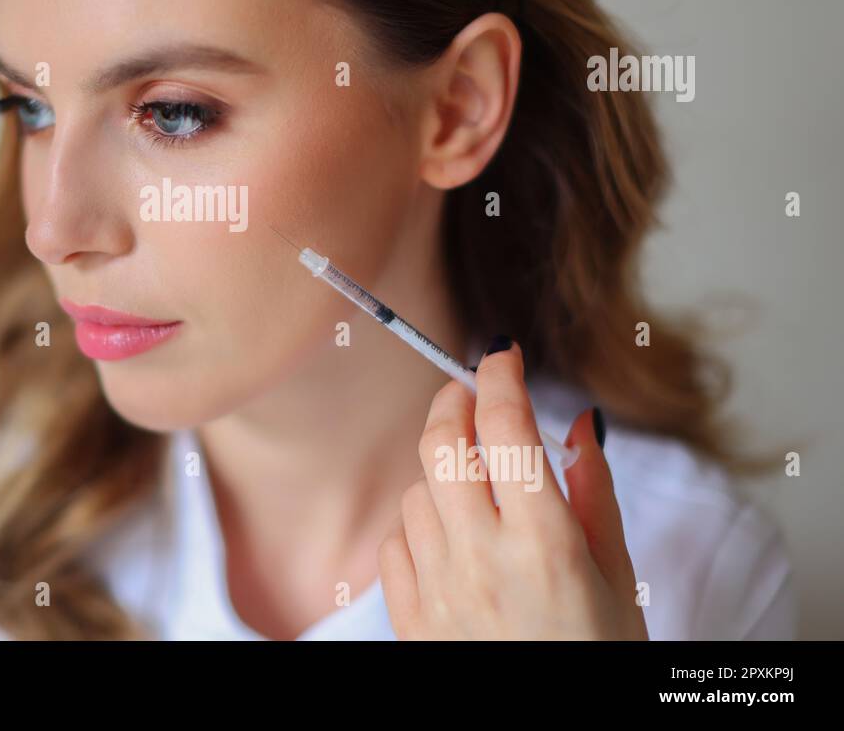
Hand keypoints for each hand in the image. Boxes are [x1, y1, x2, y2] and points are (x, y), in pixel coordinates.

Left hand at [377, 336, 648, 638]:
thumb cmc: (597, 657)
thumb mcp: (618, 577)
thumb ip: (594, 493)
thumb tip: (576, 423)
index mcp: (546, 542)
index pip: (506, 429)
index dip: (498, 376)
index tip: (500, 354)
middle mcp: (483, 558)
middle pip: (441, 445)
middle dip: (452, 403)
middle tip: (468, 392)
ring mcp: (438, 589)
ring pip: (416, 492)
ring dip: (440, 473)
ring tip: (473, 486)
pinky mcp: (409, 618)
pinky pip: (395, 543)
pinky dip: (417, 526)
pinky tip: (446, 537)